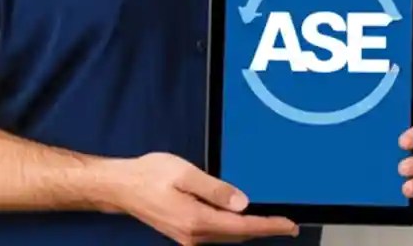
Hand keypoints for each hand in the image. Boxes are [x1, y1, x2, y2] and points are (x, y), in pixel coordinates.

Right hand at [100, 152, 298, 244]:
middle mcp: (194, 235)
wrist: (122, 187)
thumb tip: (242, 204)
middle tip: (288, 226)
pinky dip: (233, 230)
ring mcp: (188, 238)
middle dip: (264, 230)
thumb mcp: (184, 173)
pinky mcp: (183, 234)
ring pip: (227, 238)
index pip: (243, 227)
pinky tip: (239, 222)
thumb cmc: (150, 175)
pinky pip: (216, 235)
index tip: (290, 225)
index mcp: (197, 220)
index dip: (269, 226)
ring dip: (249, 231)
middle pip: (237, 236)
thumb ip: (215, 189)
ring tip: (270, 223)